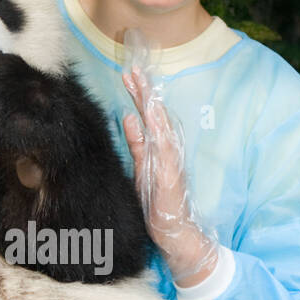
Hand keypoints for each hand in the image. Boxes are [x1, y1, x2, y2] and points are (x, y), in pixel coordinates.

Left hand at [121, 64, 218, 287]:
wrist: (172, 231)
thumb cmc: (156, 202)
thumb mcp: (141, 168)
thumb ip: (136, 144)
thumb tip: (127, 117)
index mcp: (157, 147)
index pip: (147, 116)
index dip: (139, 94)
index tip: (128, 74)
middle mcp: (166, 149)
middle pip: (154, 115)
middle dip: (143, 91)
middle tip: (132, 69)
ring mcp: (170, 160)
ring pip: (161, 125)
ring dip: (151, 104)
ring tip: (142, 83)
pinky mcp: (171, 173)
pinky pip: (165, 147)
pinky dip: (159, 130)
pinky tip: (152, 115)